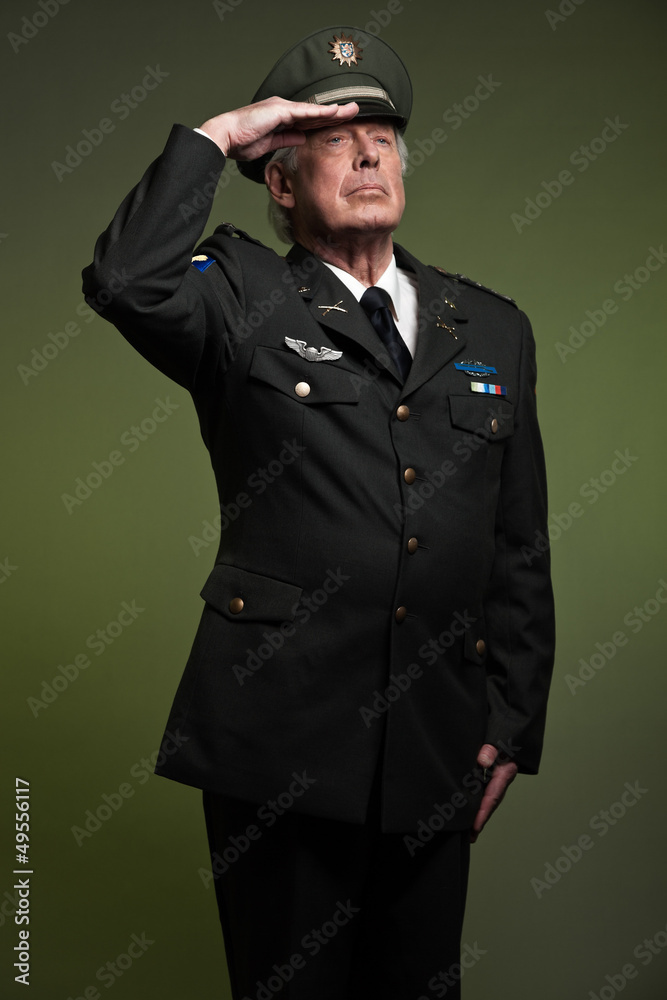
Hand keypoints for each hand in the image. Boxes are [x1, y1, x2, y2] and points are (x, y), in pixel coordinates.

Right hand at [198, 96, 358, 158]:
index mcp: (281, 118)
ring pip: (313, 110)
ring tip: (352, 109)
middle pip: (315, 112)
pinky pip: (304, 112)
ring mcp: (282, 108)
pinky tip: (334, 111)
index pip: (308, 120)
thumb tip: (301, 138)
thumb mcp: (270, 144)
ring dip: (333, 110)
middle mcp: (284, 109)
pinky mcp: (279, 111)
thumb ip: (286, 139)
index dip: (326, 121)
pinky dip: (320, 112)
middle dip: (336, 113)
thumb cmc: (241, 142)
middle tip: (355, 111)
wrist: (225, 136)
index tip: (341, 123)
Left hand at [470, 744, 517, 843]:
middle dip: (480, 820)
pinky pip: (484, 793)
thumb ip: (490, 750)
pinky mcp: (491, 778)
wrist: (511, 736)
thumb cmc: (504, 738)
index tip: (475, 826)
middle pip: (490, 804)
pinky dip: (477, 803)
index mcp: (503, 776)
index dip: (483, 813)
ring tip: (468, 832)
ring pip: (487, 801)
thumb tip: (482, 762)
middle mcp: (500, 782)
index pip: (492, 797)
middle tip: (470, 837)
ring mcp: (496, 781)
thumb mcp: (498, 741)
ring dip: (478, 814)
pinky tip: (468, 810)